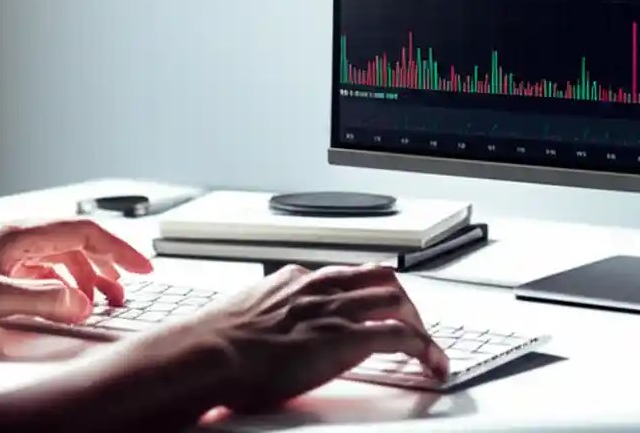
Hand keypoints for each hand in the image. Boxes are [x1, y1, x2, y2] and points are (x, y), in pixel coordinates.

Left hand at [0, 219, 152, 337]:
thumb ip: (42, 299)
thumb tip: (83, 303)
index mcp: (19, 234)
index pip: (85, 232)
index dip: (118, 250)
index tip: (142, 267)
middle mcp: (13, 237)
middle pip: (76, 242)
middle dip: (108, 264)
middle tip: (131, 284)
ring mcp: (2, 251)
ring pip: (58, 256)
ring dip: (85, 275)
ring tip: (102, 298)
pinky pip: (40, 268)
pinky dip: (61, 282)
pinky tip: (61, 299)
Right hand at [179, 263, 449, 411]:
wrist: (207, 353)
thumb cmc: (213, 345)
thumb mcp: (242, 318)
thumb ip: (262, 318)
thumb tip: (258, 338)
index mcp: (295, 280)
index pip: (345, 274)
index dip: (368, 291)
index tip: (375, 305)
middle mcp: (320, 288)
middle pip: (380, 278)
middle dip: (402, 301)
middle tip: (411, 325)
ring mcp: (336, 311)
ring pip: (397, 300)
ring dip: (418, 323)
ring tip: (428, 348)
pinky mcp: (346, 338)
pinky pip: (400, 336)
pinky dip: (425, 349)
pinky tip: (432, 364)